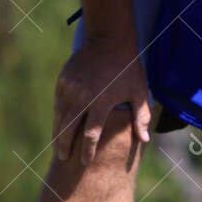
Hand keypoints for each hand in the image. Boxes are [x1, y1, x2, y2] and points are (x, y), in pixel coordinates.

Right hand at [53, 38, 150, 162]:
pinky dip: (58, 115)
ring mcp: (70, 88)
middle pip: (68, 128)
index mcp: (101, 102)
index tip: (85, 162)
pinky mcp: (63, 80)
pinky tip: (59, 125)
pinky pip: (58, 102)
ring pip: (60, 116)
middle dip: (64, 145)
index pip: (91, 134)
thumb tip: (144, 141)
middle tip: (63, 159)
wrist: (109, 39)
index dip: (87, 150)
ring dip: (57, 132)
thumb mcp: (139, 92)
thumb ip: (140, 117)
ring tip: (57, 146)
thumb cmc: (129, 68)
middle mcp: (83, 96)